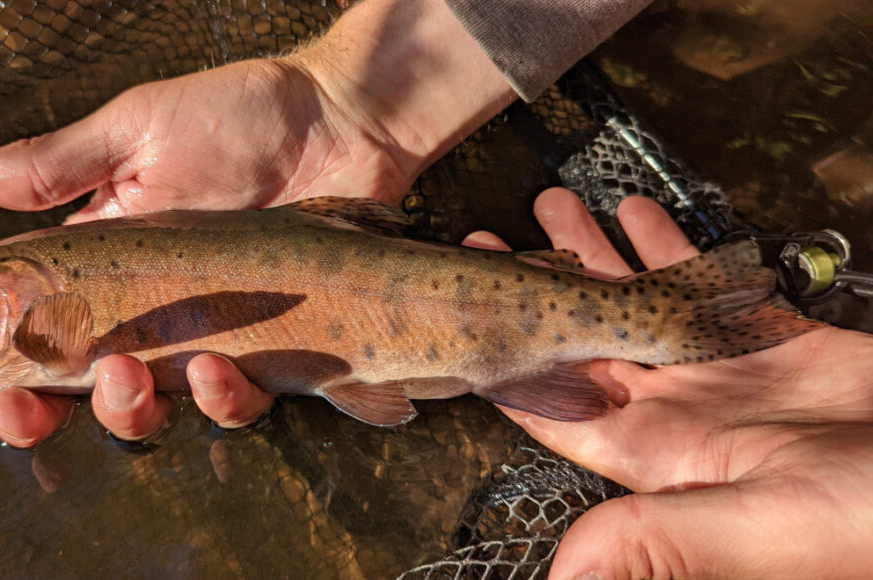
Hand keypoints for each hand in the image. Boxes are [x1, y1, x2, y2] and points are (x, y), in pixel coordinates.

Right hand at [0, 0, 515, 444]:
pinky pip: (239, 396)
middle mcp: (145, 307)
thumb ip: (57, 165)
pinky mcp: (271, 345)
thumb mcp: (138, 130)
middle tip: (23, 407)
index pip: (17, 317)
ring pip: (149, 408)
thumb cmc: (242, 116)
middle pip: (70, 387)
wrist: (342, 122)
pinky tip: (216, 367)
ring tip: (128, 378)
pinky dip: (222, 396)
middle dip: (36, 413)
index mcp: (98, 260)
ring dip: (126, 411)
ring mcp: (205, 330)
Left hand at [469, 188, 872, 579]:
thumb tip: (564, 575)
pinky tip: (635, 212)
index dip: (506, 362)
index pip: (554, 406)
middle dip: (534, 289)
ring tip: (551, 207)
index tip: (463, 317)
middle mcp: (672, 408)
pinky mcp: (763, 336)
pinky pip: (701, 281)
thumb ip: (659, 541)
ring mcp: (715, 368)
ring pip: (634, 299)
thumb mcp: (757, 527)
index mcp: (653, 453)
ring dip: (592, 254)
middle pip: (579, 338)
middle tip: (489, 240)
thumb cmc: (865, 521)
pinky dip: (668, 244)